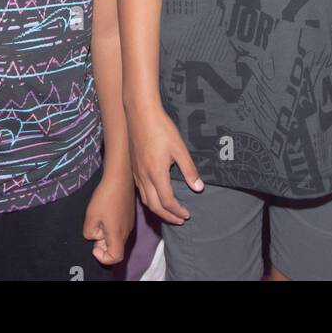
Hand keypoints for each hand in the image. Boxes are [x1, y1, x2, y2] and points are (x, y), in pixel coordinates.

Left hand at [83, 169, 136, 264]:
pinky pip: (120, 227)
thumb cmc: (105, 197)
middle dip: (103, 244)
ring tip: (98, 218)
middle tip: (94, 229)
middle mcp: (127, 231)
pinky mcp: (130, 214)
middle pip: (116, 247)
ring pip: (118, 237)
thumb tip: (94, 236)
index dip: (103, 257)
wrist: (120, 176)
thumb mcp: (91, 217)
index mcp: (118, 235)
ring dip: (107, 234)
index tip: (94, 246)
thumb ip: (90, 233)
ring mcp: (130, 222)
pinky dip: (112, 226)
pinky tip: (105, 211)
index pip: (115, 258)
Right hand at [125, 102, 203, 224]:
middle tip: (180, 220)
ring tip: (169, 212)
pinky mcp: (133, 167)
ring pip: (145, 200)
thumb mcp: (180, 148)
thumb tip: (199, 188)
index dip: (178, 211)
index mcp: (156, 174)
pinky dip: (149, 199)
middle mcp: (144, 177)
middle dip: (168, 216)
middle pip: (154, 206)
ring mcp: (136, 172)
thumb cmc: (161, 128)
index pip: (167, 202)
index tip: (187, 214)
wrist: (140, 113)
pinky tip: (155, 195)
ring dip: (157, 210)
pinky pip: (140, 190)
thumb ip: (189, 170)